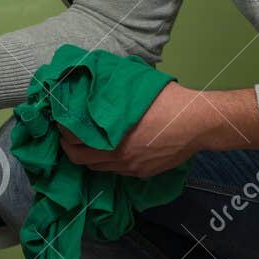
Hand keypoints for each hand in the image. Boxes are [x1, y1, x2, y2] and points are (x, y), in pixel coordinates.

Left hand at [56, 82, 210, 177]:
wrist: (198, 123)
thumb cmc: (168, 101)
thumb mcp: (134, 90)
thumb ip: (111, 94)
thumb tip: (95, 85)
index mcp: (111, 135)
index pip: (73, 140)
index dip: (63, 132)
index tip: (61, 122)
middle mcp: (117, 155)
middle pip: (81, 159)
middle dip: (70, 148)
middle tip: (67, 135)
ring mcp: (130, 167)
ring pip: (98, 168)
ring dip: (89, 156)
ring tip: (87, 143)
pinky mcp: (143, 172)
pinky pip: (117, 171)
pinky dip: (109, 162)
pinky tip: (112, 150)